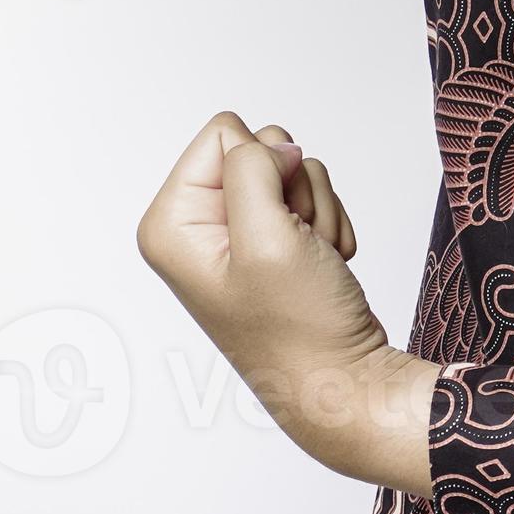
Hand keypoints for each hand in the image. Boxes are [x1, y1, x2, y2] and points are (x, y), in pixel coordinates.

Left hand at [136, 111, 434, 494]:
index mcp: (171, 223)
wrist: (342, 380)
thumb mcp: (265, 237)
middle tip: (296, 244)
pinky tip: (322, 265)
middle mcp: (197, 226)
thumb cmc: (298, 330)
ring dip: (316, 210)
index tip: (274, 224)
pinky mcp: (274, 241)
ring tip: (310, 260)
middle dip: (293, 189)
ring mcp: (238, 234)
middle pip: (261, 148)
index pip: (225, 133)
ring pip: (292, 171)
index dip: (264, 167)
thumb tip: (272, 144)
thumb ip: (254, 168)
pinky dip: (328, 226)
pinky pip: (312, 196)